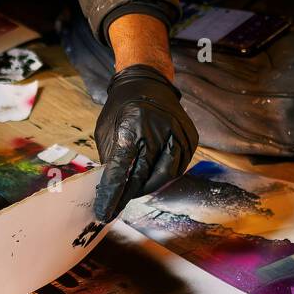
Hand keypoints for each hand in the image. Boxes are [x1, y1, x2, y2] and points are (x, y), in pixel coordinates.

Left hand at [94, 64, 197, 222]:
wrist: (148, 82)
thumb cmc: (122, 108)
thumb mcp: (106, 129)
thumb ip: (109, 158)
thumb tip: (111, 189)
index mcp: (132, 126)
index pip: (120, 170)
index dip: (112, 194)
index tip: (104, 212)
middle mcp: (158, 130)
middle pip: (141, 176)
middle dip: (127, 195)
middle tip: (116, 204)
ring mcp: (178, 134)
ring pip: (162, 176)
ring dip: (146, 187)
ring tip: (134, 189)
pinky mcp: (189, 138)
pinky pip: (177, 168)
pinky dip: (162, 176)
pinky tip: (151, 175)